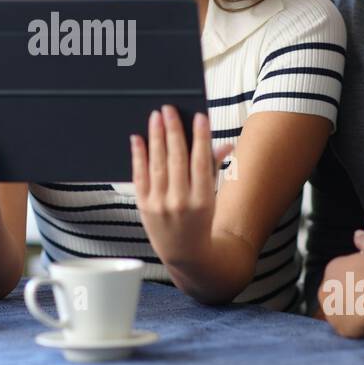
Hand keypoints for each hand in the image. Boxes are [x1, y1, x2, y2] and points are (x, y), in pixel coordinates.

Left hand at [130, 106, 230, 261]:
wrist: (185, 255)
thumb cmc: (201, 221)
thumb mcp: (212, 198)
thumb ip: (215, 168)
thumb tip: (225, 143)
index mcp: (203, 200)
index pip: (201, 162)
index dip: (201, 138)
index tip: (199, 117)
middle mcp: (180, 202)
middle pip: (176, 160)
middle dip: (173, 131)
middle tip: (169, 109)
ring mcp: (160, 205)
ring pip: (157, 164)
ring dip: (156, 138)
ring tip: (155, 117)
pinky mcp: (144, 206)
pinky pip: (140, 176)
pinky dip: (138, 156)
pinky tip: (138, 138)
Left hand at [319, 230, 363, 338]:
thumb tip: (357, 234)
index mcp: (332, 269)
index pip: (343, 272)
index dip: (359, 276)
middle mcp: (326, 290)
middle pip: (339, 292)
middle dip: (351, 293)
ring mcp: (331, 311)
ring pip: (342, 310)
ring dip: (352, 309)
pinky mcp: (340, 328)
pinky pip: (348, 326)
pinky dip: (357, 325)